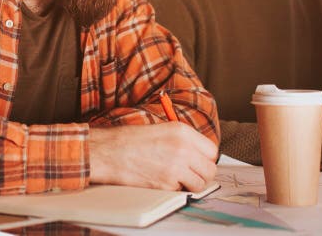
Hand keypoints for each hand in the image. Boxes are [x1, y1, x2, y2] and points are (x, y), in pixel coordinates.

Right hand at [88, 123, 217, 192]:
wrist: (109, 152)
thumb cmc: (131, 140)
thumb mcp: (161, 130)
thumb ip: (184, 140)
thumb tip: (200, 155)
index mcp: (182, 131)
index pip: (212, 150)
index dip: (205, 158)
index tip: (198, 161)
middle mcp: (183, 149)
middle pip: (210, 169)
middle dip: (202, 174)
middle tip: (190, 174)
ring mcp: (176, 168)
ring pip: (200, 184)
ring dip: (190, 184)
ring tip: (176, 178)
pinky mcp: (166, 185)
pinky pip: (181, 191)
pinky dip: (174, 189)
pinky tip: (160, 179)